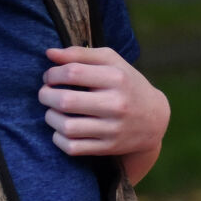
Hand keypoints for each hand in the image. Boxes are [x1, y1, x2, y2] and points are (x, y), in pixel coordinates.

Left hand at [38, 47, 169, 163]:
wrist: (154, 119)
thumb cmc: (126, 84)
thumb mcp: (112, 62)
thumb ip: (81, 54)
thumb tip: (49, 53)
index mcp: (116, 78)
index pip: (72, 73)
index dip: (53, 74)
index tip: (50, 77)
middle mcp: (116, 104)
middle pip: (65, 101)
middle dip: (46, 96)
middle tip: (45, 94)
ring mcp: (113, 128)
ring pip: (67, 127)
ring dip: (51, 118)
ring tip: (52, 112)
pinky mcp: (109, 147)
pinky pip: (73, 147)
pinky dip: (59, 139)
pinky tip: (61, 130)